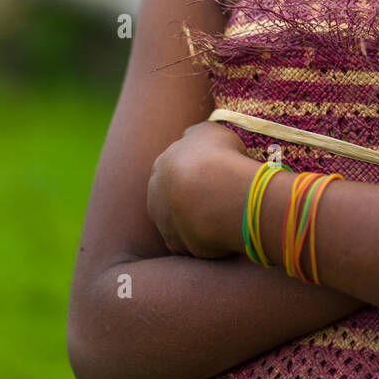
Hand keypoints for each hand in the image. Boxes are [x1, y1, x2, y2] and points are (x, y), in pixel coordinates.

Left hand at [147, 120, 253, 258]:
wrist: (217, 194)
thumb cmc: (217, 156)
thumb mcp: (207, 132)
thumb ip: (195, 136)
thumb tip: (189, 138)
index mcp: (160, 166)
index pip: (172, 169)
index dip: (192, 170)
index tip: (211, 173)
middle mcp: (155, 195)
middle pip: (171, 197)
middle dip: (189, 197)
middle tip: (215, 196)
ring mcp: (164, 223)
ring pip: (179, 221)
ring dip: (196, 219)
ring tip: (223, 214)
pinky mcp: (178, 245)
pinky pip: (191, 243)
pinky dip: (204, 239)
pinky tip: (223, 230)